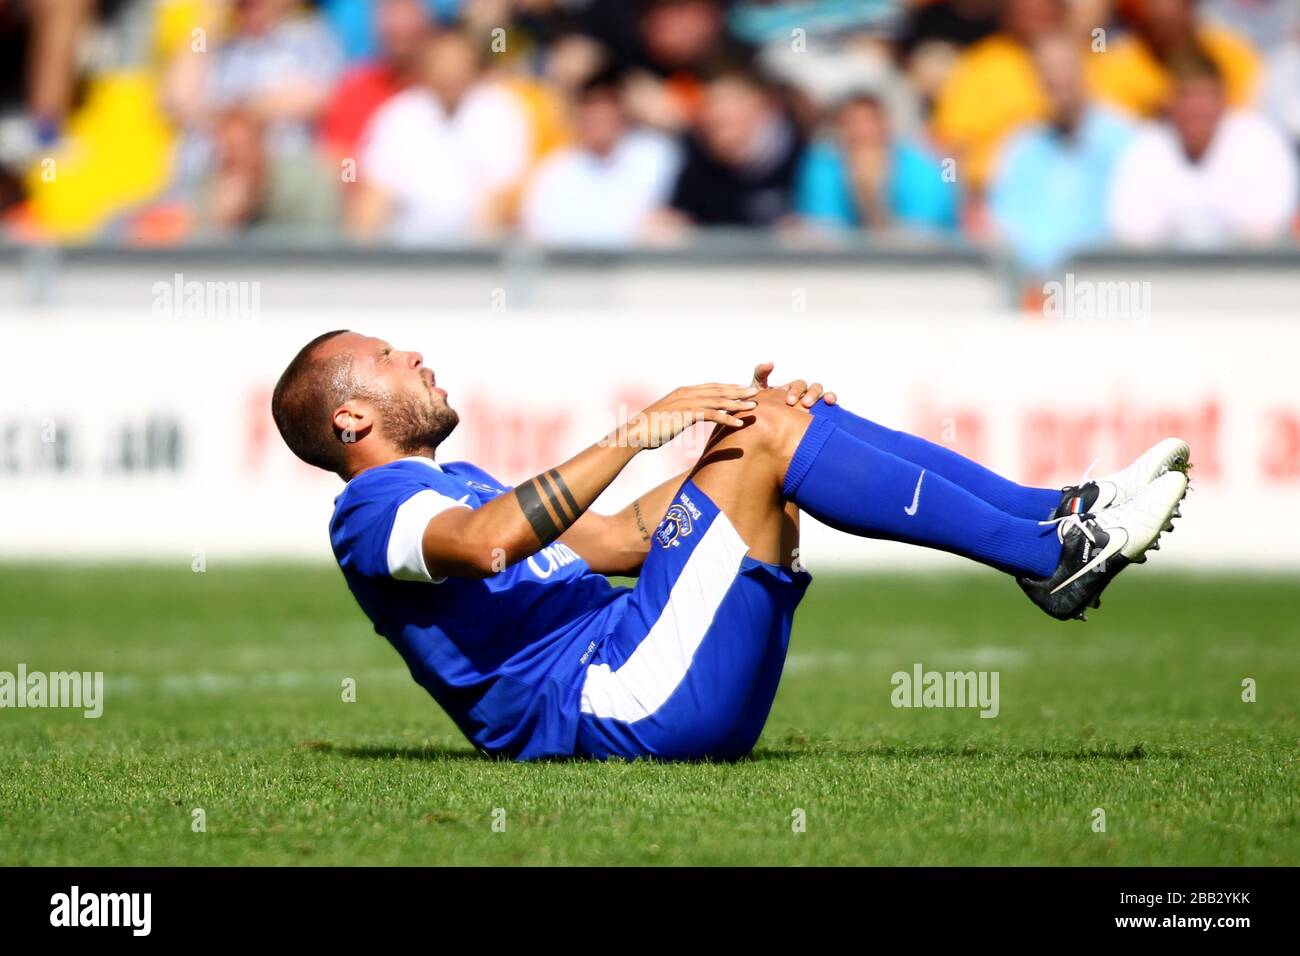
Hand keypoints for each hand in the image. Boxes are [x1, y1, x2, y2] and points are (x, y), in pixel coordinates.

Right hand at [615, 384, 758, 448]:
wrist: (636, 432)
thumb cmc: (650, 429)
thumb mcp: (668, 416)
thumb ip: (680, 413)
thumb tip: (686, 418)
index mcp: (683, 392)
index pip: (711, 387)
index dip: (728, 387)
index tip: (742, 389)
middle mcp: (687, 393)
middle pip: (718, 391)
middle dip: (738, 392)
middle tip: (756, 393)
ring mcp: (687, 403)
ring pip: (718, 401)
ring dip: (737, 404)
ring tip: (753, 407)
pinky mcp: (686, 414)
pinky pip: (712, 415)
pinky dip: (727, 418)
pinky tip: (738, 424)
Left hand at [751, 362, 837, 408]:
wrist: (760, 426)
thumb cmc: (760, 406)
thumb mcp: (757, 389)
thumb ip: (761, 374)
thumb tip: (770, 363)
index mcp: (792, 390)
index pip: (799, 385)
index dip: (797, 390)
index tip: (790, 401)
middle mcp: (804, 395)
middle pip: (813, 389)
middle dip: (809, 395)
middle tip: (800, 407)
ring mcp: (812, 404)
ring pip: (822, 395)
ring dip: (821, 397)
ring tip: (813, 406)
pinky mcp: (818, 415)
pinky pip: (829, 407)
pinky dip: (831, 403)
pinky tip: (831, 405)